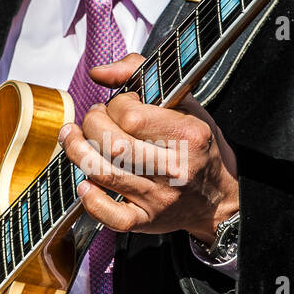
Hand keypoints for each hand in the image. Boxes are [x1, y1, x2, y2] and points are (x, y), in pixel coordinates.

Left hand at [58, 52, 239, 242]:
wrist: (219, 196)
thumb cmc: (197, 147)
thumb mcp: (185, 104)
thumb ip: (142, 76)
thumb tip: (100, 72)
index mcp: (188, 136)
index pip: (132, 116)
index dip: (114, 105)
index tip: (117, 105)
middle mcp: (175, 169)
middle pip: (113, 144)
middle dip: (91, 124)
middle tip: (94, 119)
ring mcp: (160, 198)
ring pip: (105, 174)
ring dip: (77, 152)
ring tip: (74, 138)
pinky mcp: (148, 221)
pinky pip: (113, 217)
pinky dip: (92, 201)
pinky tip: (85, 184)